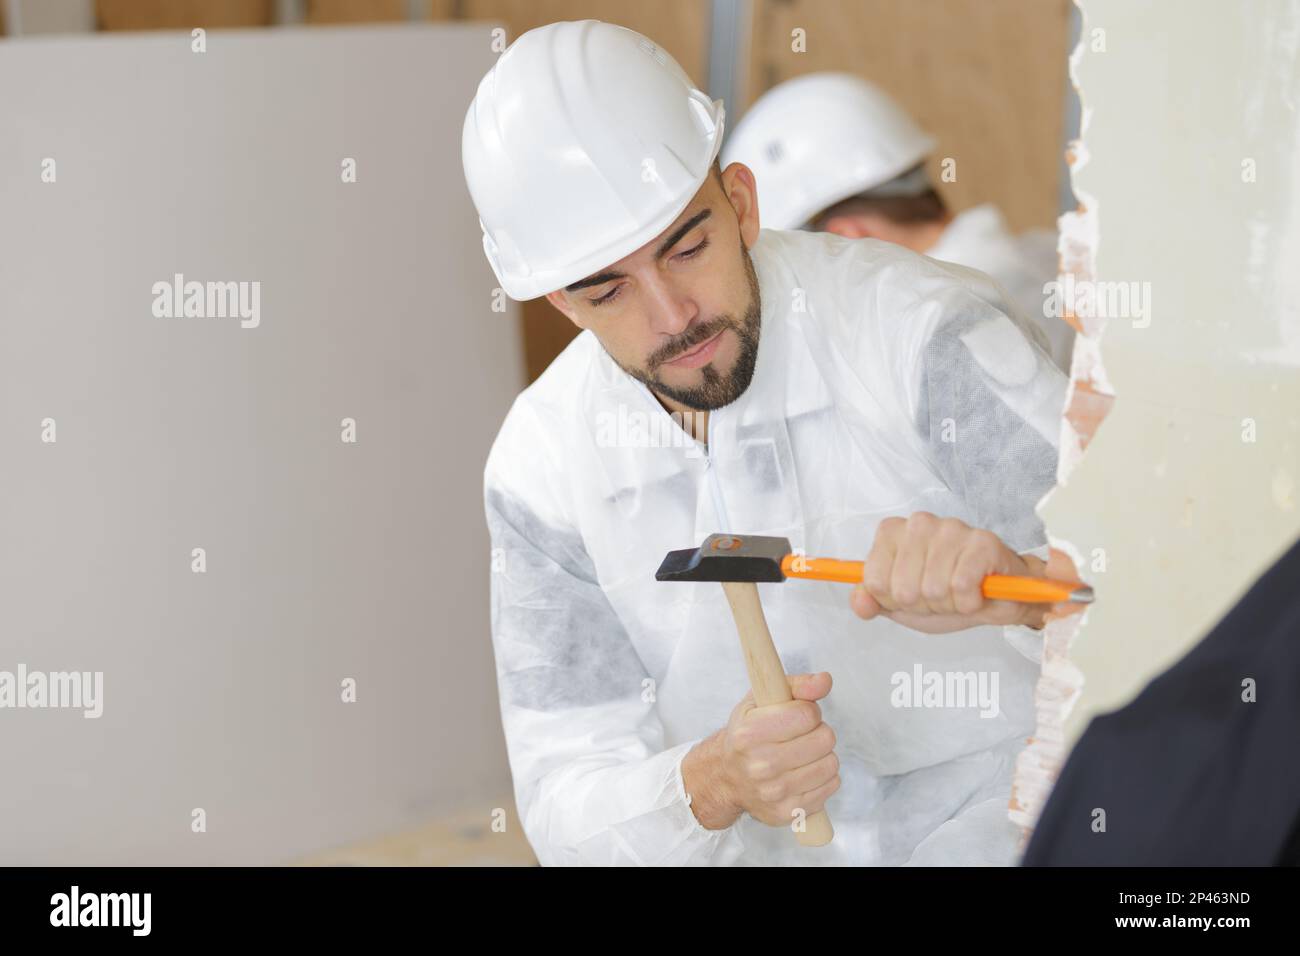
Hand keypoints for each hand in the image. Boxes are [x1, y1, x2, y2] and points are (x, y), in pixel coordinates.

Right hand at [682, 673, 839, 830]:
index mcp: (749, 733)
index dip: (808, 710)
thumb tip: (825, 680)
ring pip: (831, 764)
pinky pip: (830, 787)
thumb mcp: (760, 701)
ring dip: (823, 755)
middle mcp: (760, 765)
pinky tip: (805, 772)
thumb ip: (797, 685)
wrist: (726, 777)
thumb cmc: (747, 734)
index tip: (798, 714)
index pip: (807, 714)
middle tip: (802, 735)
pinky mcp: (787, 812)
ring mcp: (774, 792)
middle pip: (824, 739)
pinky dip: (823, 777)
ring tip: (804, 753)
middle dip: (818, 731)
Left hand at [849, 512, 1048, 632]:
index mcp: (891, 532)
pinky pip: (962, 587)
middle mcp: (918, 523)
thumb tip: (860, 601)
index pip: (875, 583)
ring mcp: (951, 528)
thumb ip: (872, 602)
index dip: (895, 601)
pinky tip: (977, 591)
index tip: (912, 595)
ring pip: (934, 589)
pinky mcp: (982, 542)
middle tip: (941, 595)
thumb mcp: (900, 604)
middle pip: (904, 590)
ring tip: (960, 592)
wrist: (998, 599)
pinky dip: (969, 602)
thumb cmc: (946, 594)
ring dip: (949, 604)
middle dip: (924, 605)